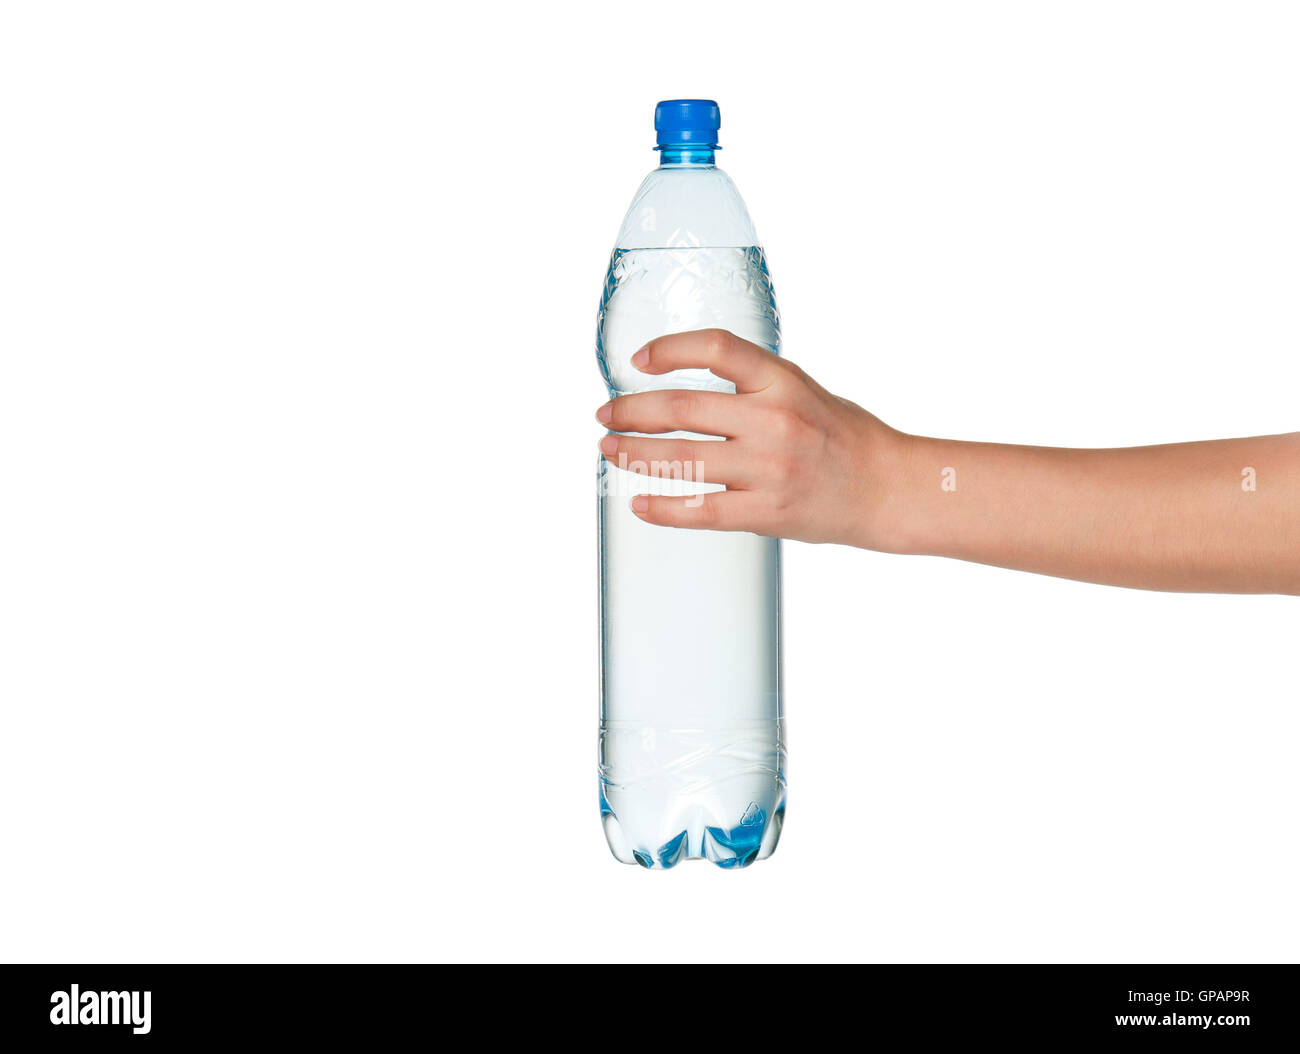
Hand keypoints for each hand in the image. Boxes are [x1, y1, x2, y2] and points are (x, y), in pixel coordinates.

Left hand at [595, 329, 910, 547]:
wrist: (886, 489)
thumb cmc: (844, 437)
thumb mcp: (803, 390)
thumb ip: (752, 384)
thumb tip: (685, 385)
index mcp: (782, 381)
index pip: (714, 348)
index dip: (668, 348)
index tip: (638, 360)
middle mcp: (773, 421)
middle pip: (680, 408)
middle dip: (630, 411)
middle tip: (605, 414)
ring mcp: (767, 469)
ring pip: (680, 459)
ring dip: (634, 454)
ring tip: (610, 449)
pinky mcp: (765, 511)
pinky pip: (699, 509)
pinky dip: (662, 506)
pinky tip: (639, 502)